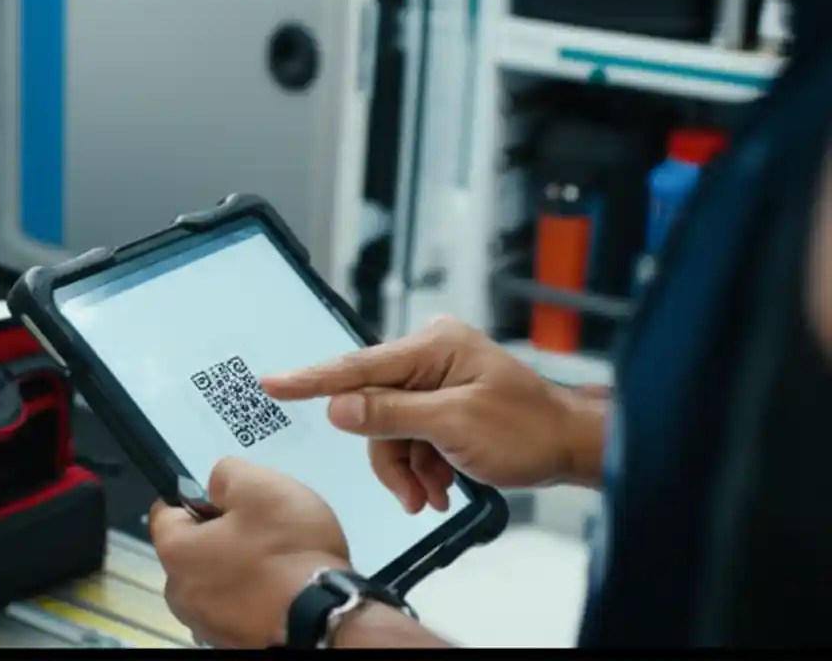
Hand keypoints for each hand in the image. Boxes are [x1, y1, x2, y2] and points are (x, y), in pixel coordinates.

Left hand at [149, 457, 349, 647]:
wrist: (326, 617)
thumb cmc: (288, 550)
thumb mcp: (261, 487)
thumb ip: (227, 474)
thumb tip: (215, 486)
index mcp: (176, 552)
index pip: (166, 512)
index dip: (196, 497)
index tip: (228, 499)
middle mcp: (181, 594)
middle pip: (191, 550)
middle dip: (219, 535)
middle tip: (260, 529)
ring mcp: (206, 624)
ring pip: (214, 580)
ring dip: (235, 568)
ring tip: (275, 561)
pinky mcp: (232, 642)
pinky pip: (234, 607)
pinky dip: (250, 596)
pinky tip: (279, 589)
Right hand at [261, 316, 607, 512]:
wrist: (571, 447)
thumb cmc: (526, 429)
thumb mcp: (453, 425)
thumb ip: (390, 413)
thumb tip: (338, 406)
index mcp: (431, 347)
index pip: (357, 366)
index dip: (311, 379)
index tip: (272, 383)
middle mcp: (429, 356)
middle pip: (373, 407)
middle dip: (389, 455)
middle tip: (410, 492)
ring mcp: (436, 379)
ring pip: (390, 429)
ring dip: (406, 467)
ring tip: (431, 495)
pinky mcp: (443, 402)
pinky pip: (411, 435)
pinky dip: (421, 465)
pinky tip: (439, 486)